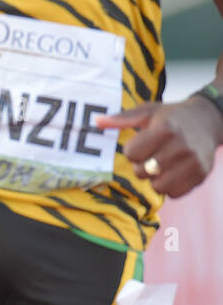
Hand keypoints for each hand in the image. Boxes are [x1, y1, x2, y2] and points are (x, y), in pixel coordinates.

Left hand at [96, 97, 222, 197]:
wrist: (208, 120)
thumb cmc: (170, 116)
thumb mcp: (147, 111)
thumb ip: (121, 118)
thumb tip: (96, 122)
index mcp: (165, 129)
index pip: (132, 154)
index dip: (132, 150)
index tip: (141, 143)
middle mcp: (181, 146)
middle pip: (143, 172)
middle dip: (141, 165)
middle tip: (151, 155)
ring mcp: (193, 162)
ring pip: (159, 186)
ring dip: (154, 179)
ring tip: (160, 165)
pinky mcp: (201, 175)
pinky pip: (175, 193)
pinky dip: (170, 186)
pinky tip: (172, 172)